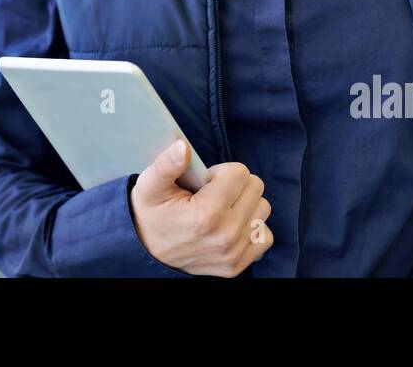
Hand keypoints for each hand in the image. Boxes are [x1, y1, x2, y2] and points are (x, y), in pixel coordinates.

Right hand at [128, 138, 272, 276]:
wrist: (147, 252)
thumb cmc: (150, 214)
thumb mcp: (149, 185)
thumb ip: (167, 164)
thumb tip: (183, 146)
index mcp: (206, 214)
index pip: (240, 172)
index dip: (221, 171)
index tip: (205, 182)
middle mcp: (225, 235)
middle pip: (255, 187)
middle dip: (235, 184)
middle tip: (212, 193)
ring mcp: (233, 253)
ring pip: (262, 209)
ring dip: (245, 204)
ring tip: (221, 208)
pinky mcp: (238, 265)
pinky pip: (265, 235)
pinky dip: (251, 227)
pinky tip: (231, 224)